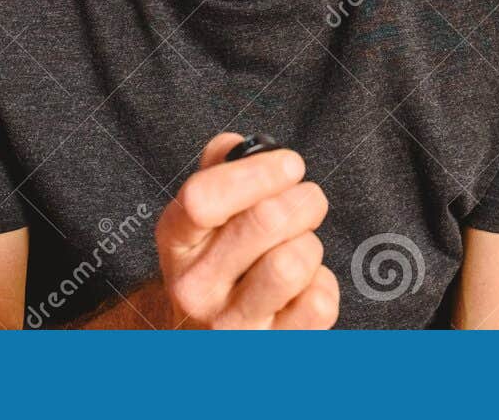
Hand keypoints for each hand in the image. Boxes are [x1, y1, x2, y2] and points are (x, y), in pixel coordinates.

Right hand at [152, 132, 337, 328]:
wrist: (203, 343)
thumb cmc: (215, 264)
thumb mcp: (201, 218)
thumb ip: (218, 169)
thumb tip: (240, 145)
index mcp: (175, 241)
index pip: (203, 198)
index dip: (258, 173)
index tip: (290, 164)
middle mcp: (194, 288)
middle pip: (264, 222)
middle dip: (304, 200)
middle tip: (309, 201)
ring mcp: (230, 326)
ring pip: (293, 263)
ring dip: (310, 245)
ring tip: (299, 247)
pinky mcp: (269, 353)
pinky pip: (318, 303)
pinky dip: (323, 285)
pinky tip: (304, 287)